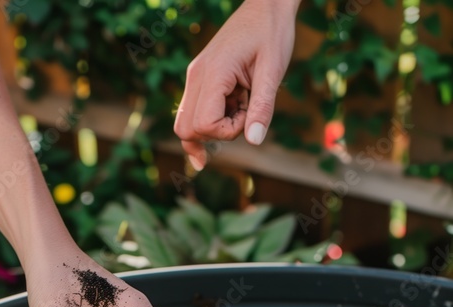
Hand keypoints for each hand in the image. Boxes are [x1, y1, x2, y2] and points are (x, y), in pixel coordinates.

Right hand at [175, 0, 298, 168]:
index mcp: (213, 73)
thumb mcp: (273, 71)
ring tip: (240, 105)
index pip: (204, 124)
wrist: (265, 5)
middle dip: (217, 134)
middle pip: (187, 130)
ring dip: (214, 127)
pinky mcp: (198, 78)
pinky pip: (191, 113)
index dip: (227, 131)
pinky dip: (208, 123)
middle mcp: (196, 76)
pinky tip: (224, 126)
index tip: (249, 113)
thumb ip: (263, 107)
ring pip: (185, 125)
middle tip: (243, 113)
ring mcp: (194, 77)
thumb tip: (254, 141)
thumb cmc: (272, 33)